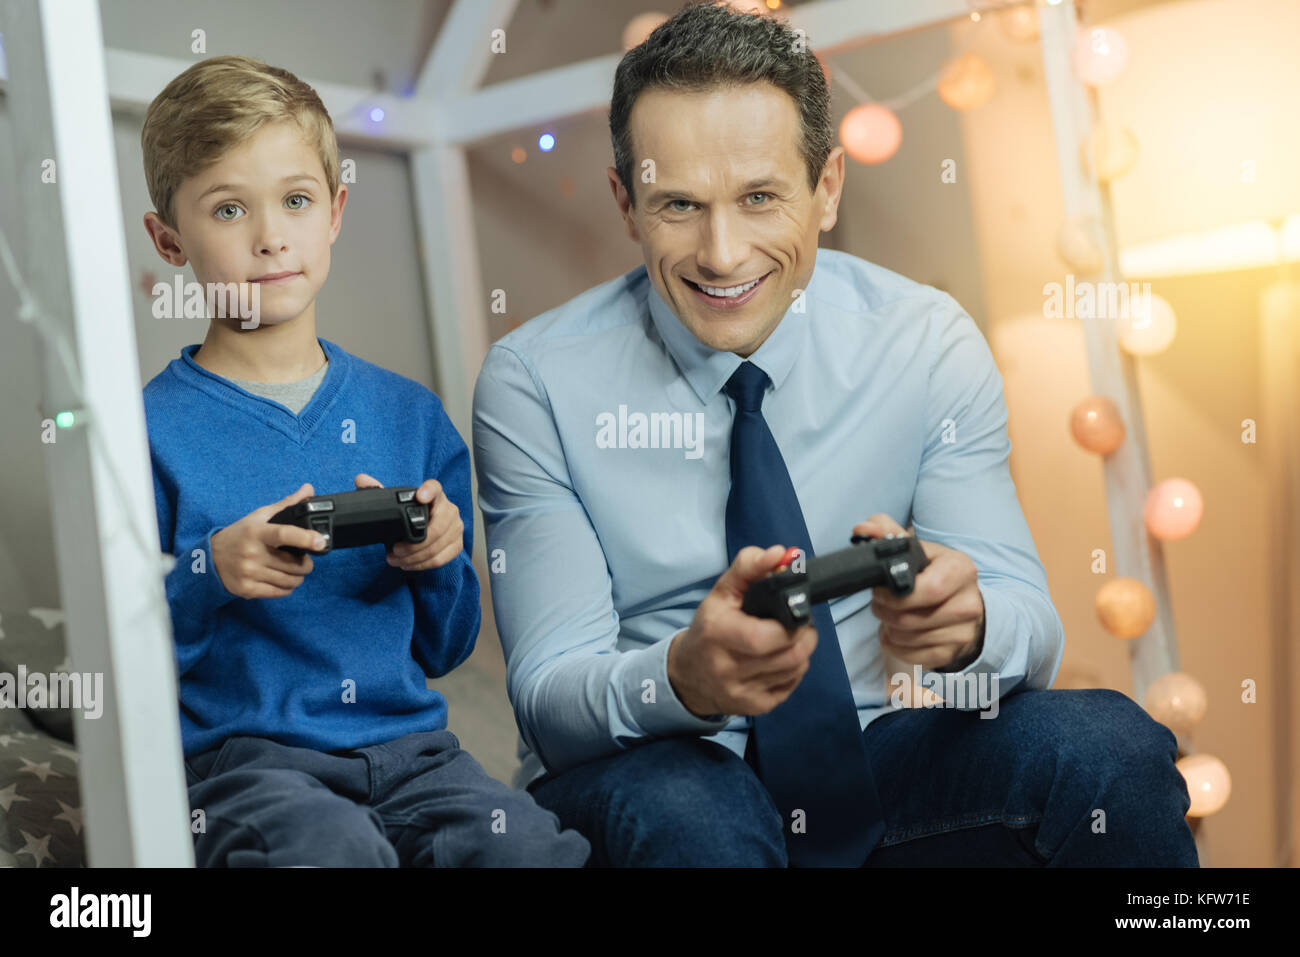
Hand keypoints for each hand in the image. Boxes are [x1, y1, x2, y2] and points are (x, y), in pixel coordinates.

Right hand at [210, 484, 321, 597]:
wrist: (210, 558)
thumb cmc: (240, 535)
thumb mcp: (260, 517)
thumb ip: (287, 505)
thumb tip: (309, 489)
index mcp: (256, 532)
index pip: (283, 534)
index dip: (305, 538)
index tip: (320, 541)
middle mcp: (252, 553)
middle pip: (294, 564)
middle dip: (306, 563)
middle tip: (303, 559)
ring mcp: (249, 573)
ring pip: (291, 581)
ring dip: (298, 576)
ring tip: (294, 569)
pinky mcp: (247, 589)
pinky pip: (280, 592)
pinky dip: (287, 587)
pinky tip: (283, 579)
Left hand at [354, 474, 464, 570]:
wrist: (430, 526)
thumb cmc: (412, 514)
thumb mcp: (395, 503)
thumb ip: (377, 490)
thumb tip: (361, 480)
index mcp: (434, 495)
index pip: (435, 488)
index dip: (429, 491)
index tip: (419, 496)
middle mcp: (449, 509)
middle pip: (436, 527)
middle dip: (413, 544)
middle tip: (395, 550)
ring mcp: (456, 528)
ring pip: (437, 546)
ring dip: (414, 558)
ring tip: (397, 560)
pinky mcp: (457, 544)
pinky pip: (441, 558)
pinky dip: (423, 564)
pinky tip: (409, 564)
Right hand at [667, 545, 818, 718]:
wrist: (687, 675)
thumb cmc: (710, 627)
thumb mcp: (722, 592)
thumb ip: (749, 567)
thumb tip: (780, 553)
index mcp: (718, 633)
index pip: (767, 636)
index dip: (792, 623)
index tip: (795, 610)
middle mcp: (728, 667)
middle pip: (790, 655)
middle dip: (805, 635)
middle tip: (799, 624)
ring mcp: (741, 692)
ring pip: (796, 670)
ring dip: (802, 651)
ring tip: (791, 638)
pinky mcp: (754, 708)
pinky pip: (791, 686)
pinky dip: (794, 670)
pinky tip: (782, 659)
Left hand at [854, 513, 984, 670]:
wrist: (965, 604)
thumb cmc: (935, 574)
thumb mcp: (917, 549)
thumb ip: (887, 533)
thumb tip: (863, 530)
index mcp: (960, 569)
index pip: (928, 588)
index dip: (894, 594)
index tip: (880, 590)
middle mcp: (968, 602)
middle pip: (911, 618)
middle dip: (884, 611)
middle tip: (880, 603)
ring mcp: (963, 631)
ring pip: (908, 638)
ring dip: (888, 628)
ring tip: (889, 615)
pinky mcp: (953, 653)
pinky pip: (912, 655)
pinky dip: (895, 645)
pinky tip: (896, 632)